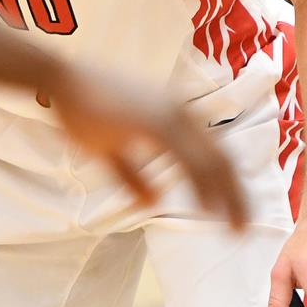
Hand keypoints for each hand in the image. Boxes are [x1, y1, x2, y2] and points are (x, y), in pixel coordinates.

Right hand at [46, 65, 249, 229]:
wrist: (61, 78)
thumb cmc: (83, 109)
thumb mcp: (110, 150)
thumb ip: (133, 176)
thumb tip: (154, 201)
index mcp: (175, 115)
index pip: (214, 153)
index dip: (230, 185)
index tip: (237, 212)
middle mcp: (180, 113)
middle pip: (222, 159)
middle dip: (237, 196)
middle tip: (245, 228)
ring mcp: (170, 115)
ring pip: (213, 161)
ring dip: (227, 196)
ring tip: (236, 225)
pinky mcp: (157, 122)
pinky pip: (189, 159)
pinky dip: (203, 185)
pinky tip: (210, 208)